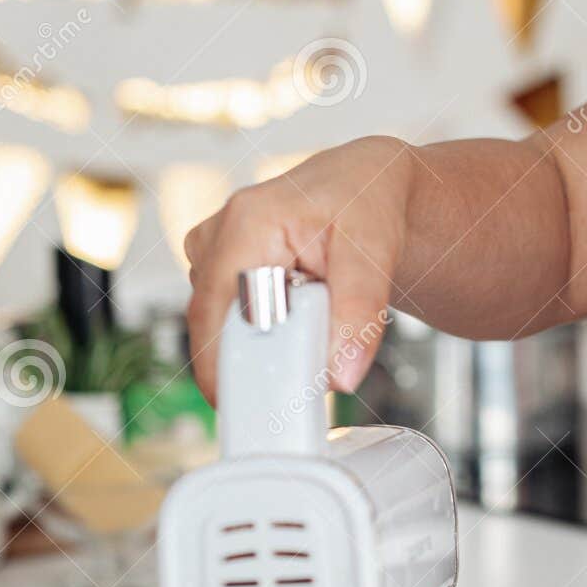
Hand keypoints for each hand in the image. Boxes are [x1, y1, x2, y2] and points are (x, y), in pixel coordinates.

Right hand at [184, 135, 412, 402]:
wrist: (364, 185)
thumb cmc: (366, 204)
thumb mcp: (376, 254)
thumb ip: (360, 314)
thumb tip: (341, 375)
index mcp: (247, 224)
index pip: (217, 316)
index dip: (234, 367)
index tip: (265, 402)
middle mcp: (216, 236)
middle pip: (212, 328)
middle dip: (251, 364)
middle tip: (297, 389)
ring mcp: (210, 253)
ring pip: (219, 328)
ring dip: (259, 348)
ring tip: (309, 341)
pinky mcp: (217, 270)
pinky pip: (227, 320)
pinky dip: (260, 336)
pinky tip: (294, 329)